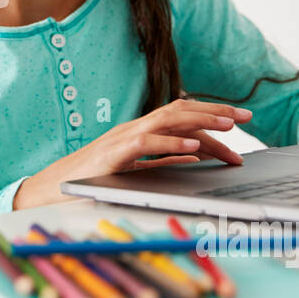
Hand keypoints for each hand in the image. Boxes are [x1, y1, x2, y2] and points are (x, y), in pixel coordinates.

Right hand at [14, 99, 251, 209]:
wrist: (52, 188)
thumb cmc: (93, 180)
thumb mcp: (137, 168)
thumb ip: (166, 159)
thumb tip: (197, 154)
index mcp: (141, 130)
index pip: (182, 115)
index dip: (212, 114)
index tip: (240, 118)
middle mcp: (134, 127)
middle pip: (180, 109)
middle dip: (215, 110)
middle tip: (246, 115)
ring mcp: (123, 137)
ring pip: (168, 119)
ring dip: (201, 120)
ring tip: (229, 124)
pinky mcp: (115, 152)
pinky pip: (148, 143)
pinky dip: (173, 142)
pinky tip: (194, 145)